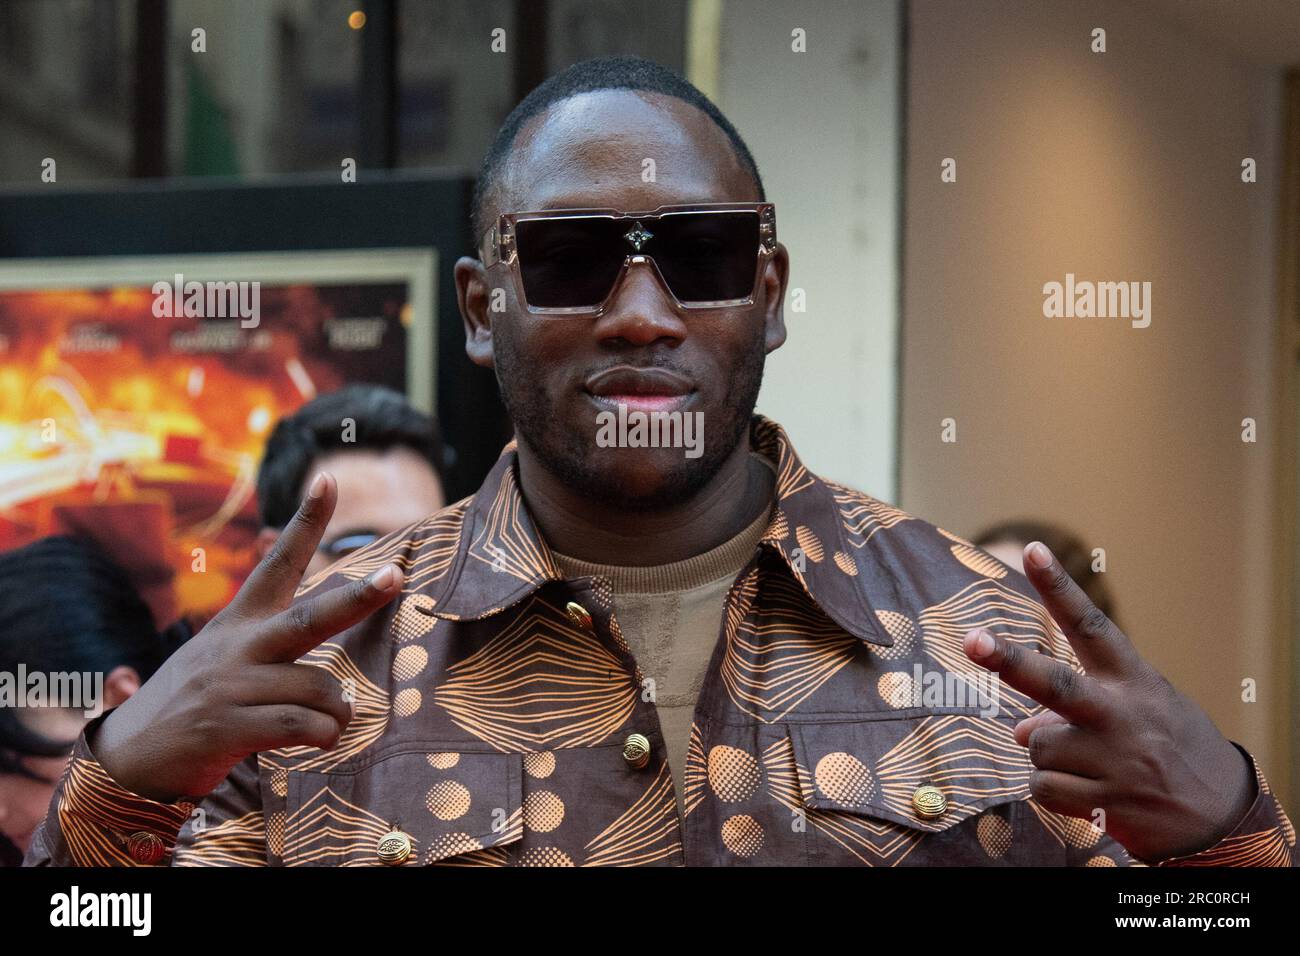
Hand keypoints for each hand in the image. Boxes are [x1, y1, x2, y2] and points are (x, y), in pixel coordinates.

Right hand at [93, 473, 403, 801]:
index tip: (327, 479)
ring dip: (338, 711)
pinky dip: (323, 735)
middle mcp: (237, 646)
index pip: (279, 564)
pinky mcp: (226, 727)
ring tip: (329, 724)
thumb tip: (298, 610)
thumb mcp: (220, 656)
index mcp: (238, 622)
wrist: (128, 760)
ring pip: (319, 687)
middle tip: (395, 576)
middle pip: (311, 617)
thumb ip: (265, 636)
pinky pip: (301, 725)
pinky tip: (322, 740)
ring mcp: (230, 685)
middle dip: (358, 597)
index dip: (306, 523)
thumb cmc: (191, 707)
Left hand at [962, 541, 1254, 861]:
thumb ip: (1077, 707)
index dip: (1058, 588)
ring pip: (1037, 745)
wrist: (1224, 817)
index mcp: (1132, 679)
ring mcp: (1114, 759)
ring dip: (1050, 757)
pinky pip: (1043, 786)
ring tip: (1092, 766)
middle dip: (1009, 661)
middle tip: (973, 640)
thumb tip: (1021, 732)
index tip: (1032, 550)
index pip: (1090, 625)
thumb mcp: (1137, 713)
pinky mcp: (1105, 801)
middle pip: (1054, 682)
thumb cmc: (1168, 749)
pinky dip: (1055, 791)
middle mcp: (1121, 714)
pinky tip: (1091, 793)